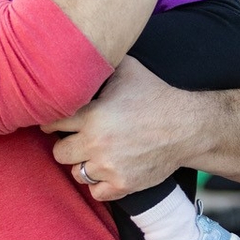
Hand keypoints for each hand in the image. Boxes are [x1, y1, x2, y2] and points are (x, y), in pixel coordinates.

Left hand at [42, 57, 185, 200]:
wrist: (187, 127)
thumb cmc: (156, 95)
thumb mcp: (128, 70)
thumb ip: (102, 62)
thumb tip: (83, 47)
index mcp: (92, 115)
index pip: (52, 123)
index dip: (52, 121)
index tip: (57, 121)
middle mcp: (96, 143)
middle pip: (59, 153)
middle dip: (66, 144)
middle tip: (77, 139)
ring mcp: (109, 167)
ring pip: (76, 173)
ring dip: (83, 164)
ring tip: (94, 154)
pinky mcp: (124, 184)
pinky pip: (96, 192)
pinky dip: (99, 184)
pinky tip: (107, 170)